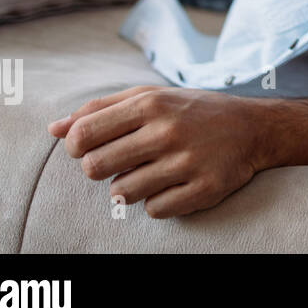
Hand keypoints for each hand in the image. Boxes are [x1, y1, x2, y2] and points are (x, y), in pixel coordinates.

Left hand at [48, 85, 265, 217]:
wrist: (255, 127)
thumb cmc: (192, 110)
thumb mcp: (150, 97)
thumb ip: (100, 109)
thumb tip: (52, 129)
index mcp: (151, 104)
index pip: (82, 134)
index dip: (75, 147)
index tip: (88, 148)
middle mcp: (168, 132)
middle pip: (95, 168)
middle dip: (100, 168)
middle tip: (121, 161)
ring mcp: (187, 163)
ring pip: (121, 194)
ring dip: (129, 187)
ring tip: (150, 172)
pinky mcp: (204, 189)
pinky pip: (154, 210)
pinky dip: (158, 202)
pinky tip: (173, 184)